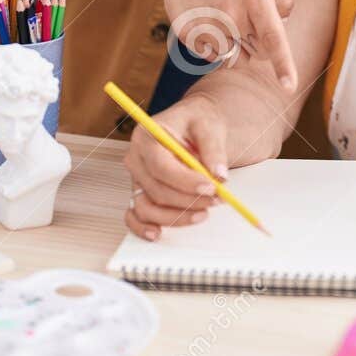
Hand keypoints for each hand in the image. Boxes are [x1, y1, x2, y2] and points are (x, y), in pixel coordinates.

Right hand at [123, 95, 228, 240]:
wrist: (194, 126)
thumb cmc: (198, 122)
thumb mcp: (209, 126)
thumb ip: (213, 148)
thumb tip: (219, 175)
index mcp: (147, 136)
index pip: (161, 165)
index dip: (185, 181)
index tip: (211, 187)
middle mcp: (136, 158)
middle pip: (157, 189)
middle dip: (188, 200)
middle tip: (217, 199)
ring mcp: (136, 178)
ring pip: (148, 207)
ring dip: (176, 216)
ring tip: (204, 212)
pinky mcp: (140, 193)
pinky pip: (135, 215)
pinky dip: (143, 227)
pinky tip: (158, 233)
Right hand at [153, 0, 297, 91]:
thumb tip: (282, 25)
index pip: (273, 39)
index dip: (283, 65)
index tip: (289, 88)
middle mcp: (231, 15)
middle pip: (259, 53)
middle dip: (258, 42)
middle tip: (244, 12)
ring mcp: (207, 26)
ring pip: (236, 58)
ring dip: (236, 44)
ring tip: (223, 12)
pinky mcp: (189, 35)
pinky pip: (213, 56)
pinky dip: (214, 42)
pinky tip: (206, 15)